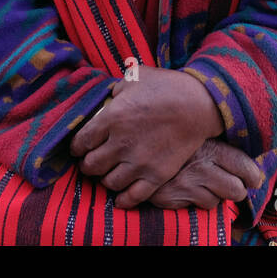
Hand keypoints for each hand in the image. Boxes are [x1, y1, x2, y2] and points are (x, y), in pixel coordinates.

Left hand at [70, 67, 223, 207]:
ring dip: (104, 179)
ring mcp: (139, 162)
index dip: (76, 146)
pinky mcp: (157, 175)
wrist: (200, 104)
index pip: (81, 142)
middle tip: (91, 161)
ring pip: (108, 183)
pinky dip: (123, 200)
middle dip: (87, 164)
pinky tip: (120, 197)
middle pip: (90, 165)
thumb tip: (107, 98)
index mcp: (112, 118)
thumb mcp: (135, 77)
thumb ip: (115, 89)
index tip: (79, 147)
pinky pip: (133, 196)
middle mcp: (121, 144)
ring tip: (107, 174)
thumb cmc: (167, 86)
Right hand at [148, 139, 264, 209]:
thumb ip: (219, 139)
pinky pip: (199, 206)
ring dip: (214, 195)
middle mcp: (202, 165)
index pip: (244, 167)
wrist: (137, 141)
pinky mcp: (174, 196)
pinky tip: (190, 188)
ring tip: (205, 183)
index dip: (252, 176)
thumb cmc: (173, 133)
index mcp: (211, 146)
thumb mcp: (197, 130)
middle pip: (237, 190)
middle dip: (236, 189)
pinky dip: (198, 200)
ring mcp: (188, 183)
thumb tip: (247, 158)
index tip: (252, 178)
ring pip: (218, 201)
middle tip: (232, 184)